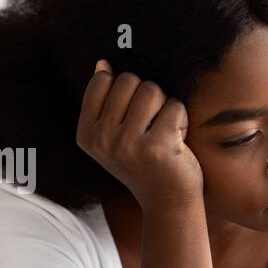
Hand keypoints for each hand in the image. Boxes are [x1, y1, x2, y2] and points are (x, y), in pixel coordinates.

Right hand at [75, 59, 204, 211]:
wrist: (168, 202)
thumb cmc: (145, 164)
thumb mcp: (115, 136)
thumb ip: (106, 102)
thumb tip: (101, 64)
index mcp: (86, 134)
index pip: (102, 80)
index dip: (125, 91)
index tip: (132, 118)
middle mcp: (102, 140)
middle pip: (128, 80)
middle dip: (147, 97)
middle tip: (152, 127)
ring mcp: (127, 144)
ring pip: (151, 89)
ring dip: (165, 107)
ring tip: (164, 133)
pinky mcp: (157, 147)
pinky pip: (174, 106)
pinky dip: (181, 120)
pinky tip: (177, 142)